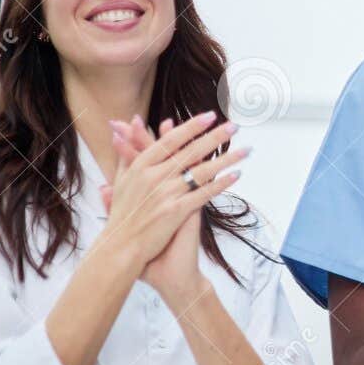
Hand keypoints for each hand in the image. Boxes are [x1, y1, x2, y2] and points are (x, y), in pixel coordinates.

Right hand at [97, 111, 245, 279]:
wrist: (121, 247)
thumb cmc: (121, 216)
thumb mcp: (119, 181)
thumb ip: (125, 155)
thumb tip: (121, 130)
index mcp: (140, 166)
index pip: (170, 141)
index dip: (191, 127)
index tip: (210, 116)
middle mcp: (153, 176)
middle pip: (190, 152)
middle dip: (215, 137)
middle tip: (234, 126)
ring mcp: (165, 193)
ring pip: (201, 171)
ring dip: (226, 159)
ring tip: (245, 151)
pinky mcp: (175, 211)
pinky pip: (203, 194)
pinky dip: (220, 184)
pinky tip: (236, 176)